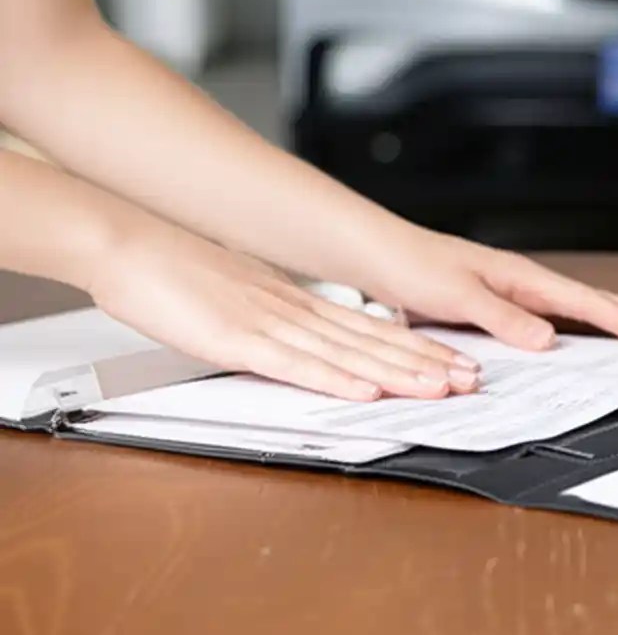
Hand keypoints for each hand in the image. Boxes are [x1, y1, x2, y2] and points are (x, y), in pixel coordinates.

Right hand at [87, 225, 481, 401]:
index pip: (370, 329)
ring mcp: (269, 325)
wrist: (128, 242)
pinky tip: (368, 392)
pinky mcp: (237, 340)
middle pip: (373, 342)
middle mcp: (294, 313)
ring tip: (443, 387)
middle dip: (426, 363)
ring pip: (348, 355)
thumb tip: (300, 341)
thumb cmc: (175, 271)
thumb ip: (274, 321)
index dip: (416, 348)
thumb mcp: (239, 298)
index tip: (453, 363)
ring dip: (399, 374)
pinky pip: (295, 364)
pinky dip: (335, 380)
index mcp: (296, 304)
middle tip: (472, 379)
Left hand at [359, 229, 617, 350]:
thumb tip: (550, 340)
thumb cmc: (410, 265)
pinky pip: (558, 321)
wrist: (375, 254)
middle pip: (599, 302)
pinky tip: (594, 345)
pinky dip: (587, 331)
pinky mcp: (503, 308)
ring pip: (583, 311)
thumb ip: (502, 318)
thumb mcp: (454, 294)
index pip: (587, 302)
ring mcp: (518, 295)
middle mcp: (526, 284)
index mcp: (522, 277)